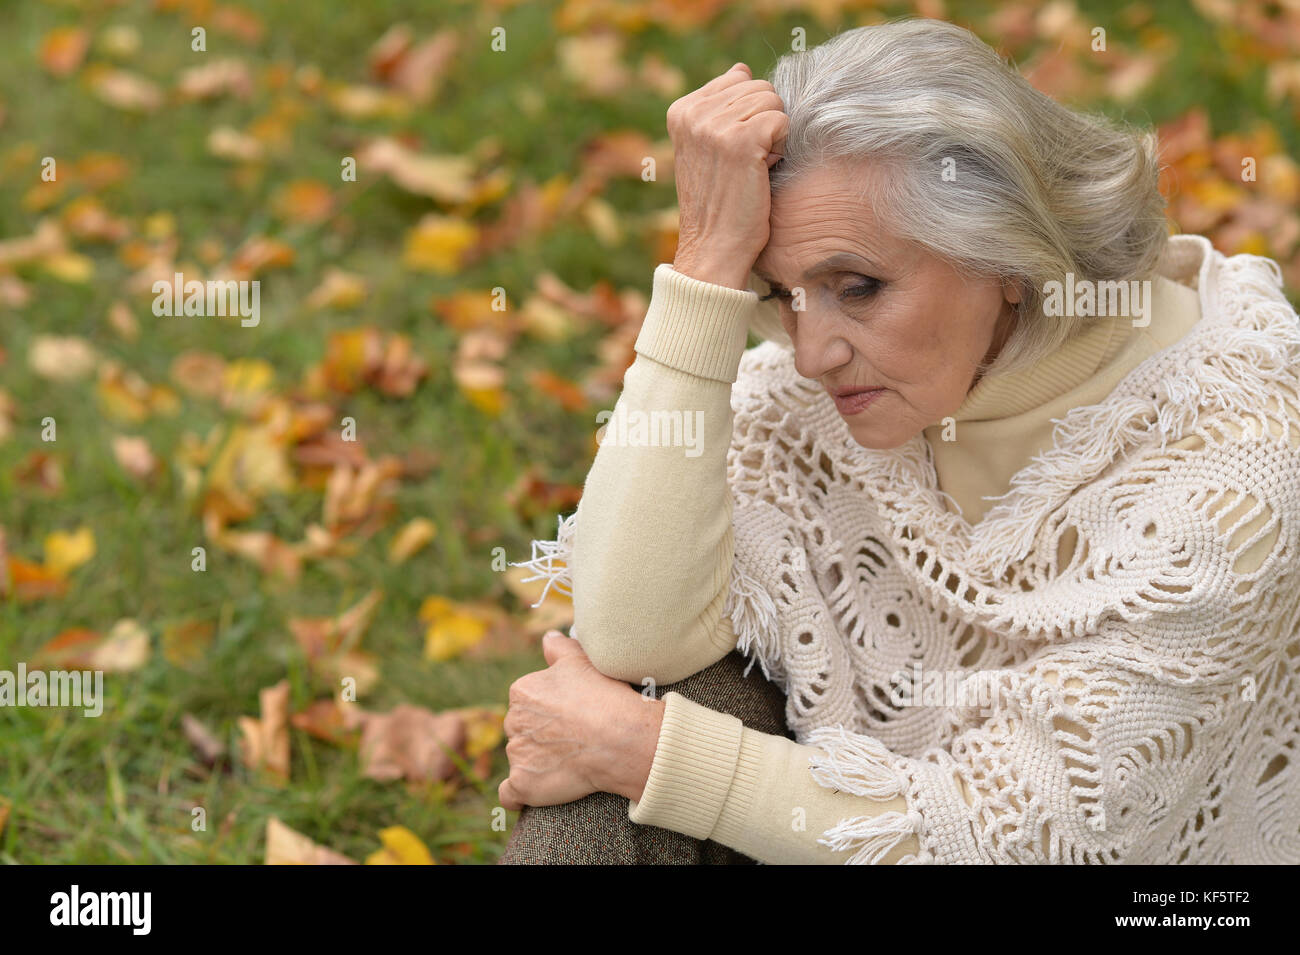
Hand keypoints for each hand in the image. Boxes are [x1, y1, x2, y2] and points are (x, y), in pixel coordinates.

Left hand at [499, 632, 664, 810]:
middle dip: (541, 735)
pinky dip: (518, 793)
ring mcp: (516, 754)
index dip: (549, 710)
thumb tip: (547, 637)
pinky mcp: (522, 784)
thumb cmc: (604, 696)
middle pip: (522, 729)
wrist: (620, 738)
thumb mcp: (580, 660)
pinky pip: (509, 794)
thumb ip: (558, 647)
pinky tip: (532, 791)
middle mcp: (513, 721)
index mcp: (522, 691)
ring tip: (569, 763)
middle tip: (572, 739)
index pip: (526, 702)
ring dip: (536, 762)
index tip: (570, 716)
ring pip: (520, 758)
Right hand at [667, 61, 788, 289]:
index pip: (738, 79)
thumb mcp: (708, 148)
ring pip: (773, 101)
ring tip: (752, 167)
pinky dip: (780, 147)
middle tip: (746, 162)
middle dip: (763, 123)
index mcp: (681, 111)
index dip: (747, 114)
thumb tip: (742, 69)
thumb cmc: (718, 203)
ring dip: (773, 136)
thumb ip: (721, 107)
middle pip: (759, 87)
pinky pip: (782, 120)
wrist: (713, 247)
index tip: (733, 150)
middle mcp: (693, 114)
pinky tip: (762, 171)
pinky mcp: (740, 140)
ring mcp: (715, 126)